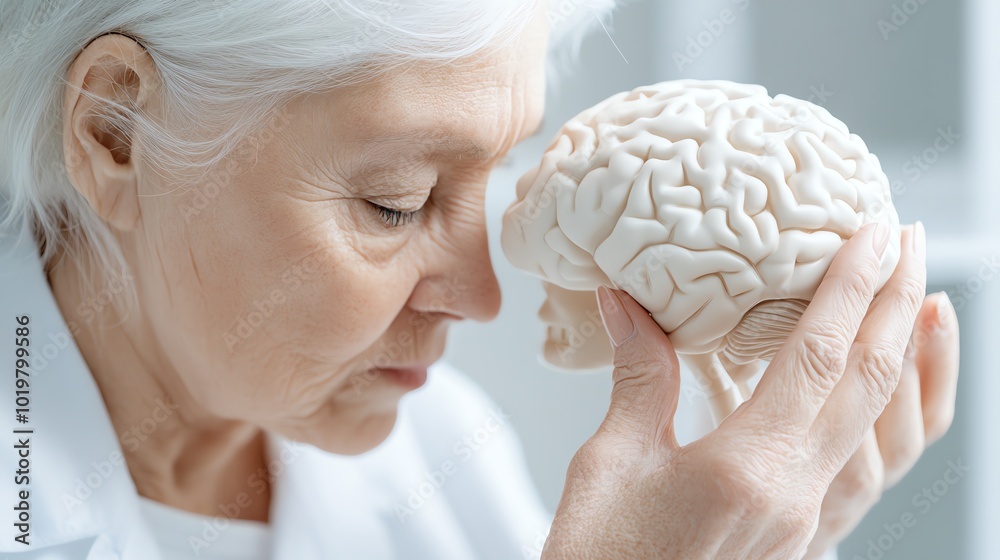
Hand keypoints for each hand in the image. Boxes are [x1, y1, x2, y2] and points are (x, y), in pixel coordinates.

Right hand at [542, 222, 925, 558]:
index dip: (849, 287)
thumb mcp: (609, 461)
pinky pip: (864, 465)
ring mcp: (806, 522)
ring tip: (919, 302)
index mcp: (745, 469)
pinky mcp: (800, 535)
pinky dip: (884, 412)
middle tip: (912, 238)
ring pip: (881, 428)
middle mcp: (794, 497)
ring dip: (904, 357)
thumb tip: (629, 302)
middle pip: (866, 385)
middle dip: (896, 303)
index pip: (815, 357)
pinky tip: (878, 386)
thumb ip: (639, 376)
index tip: (873, 231)